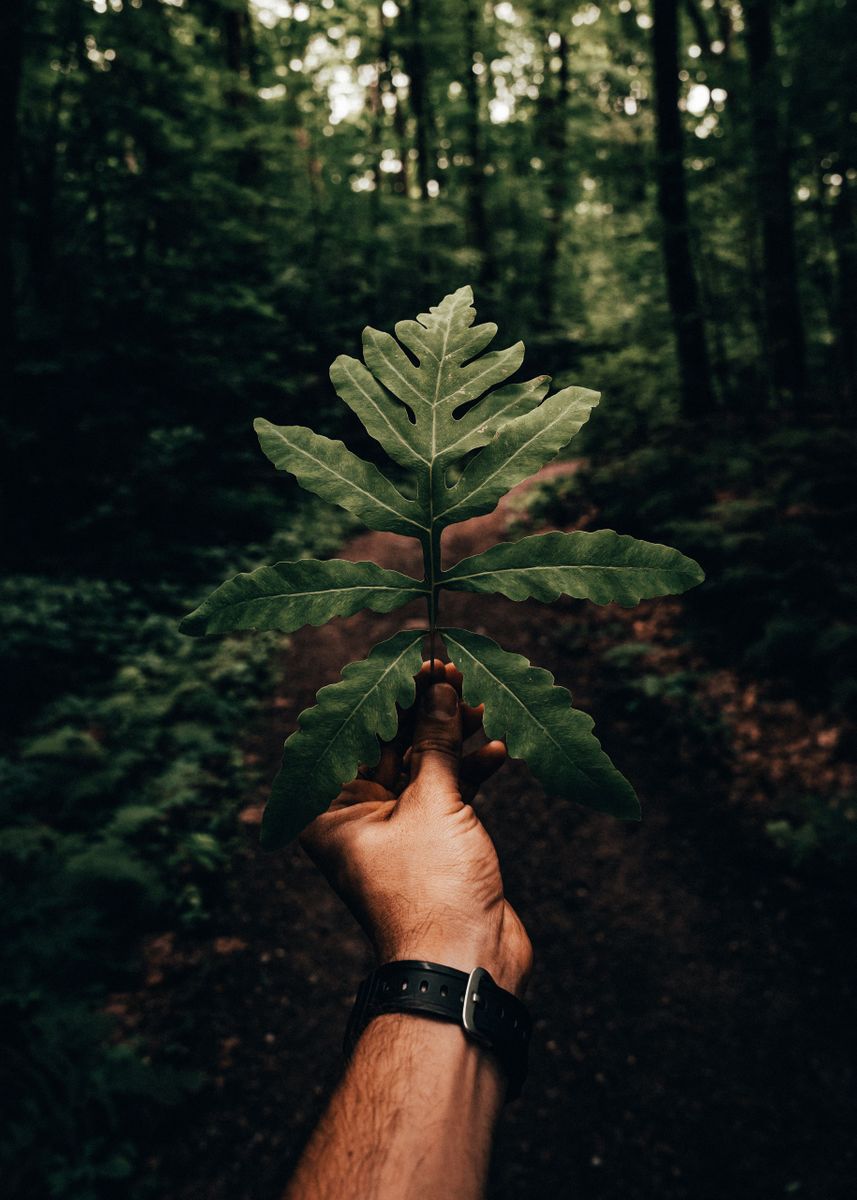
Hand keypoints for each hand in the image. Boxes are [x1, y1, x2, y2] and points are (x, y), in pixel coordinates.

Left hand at [300, 661, 532, 995]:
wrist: (465, 966)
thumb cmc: (432, 889)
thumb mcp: (433, 801)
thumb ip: (436, 739)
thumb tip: (439, 684)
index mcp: (331, 808)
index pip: (360, 733)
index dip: (392, 695)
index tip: (424, 660)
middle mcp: (356, 816)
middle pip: (391, 746)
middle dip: (427, 711)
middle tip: (458, 671)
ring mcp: (396, 829)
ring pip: (423, 766)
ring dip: (454, 737)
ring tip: (484, 704)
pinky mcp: (433, 841)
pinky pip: (447, 792)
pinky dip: (470, 772)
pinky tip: (497, 749)